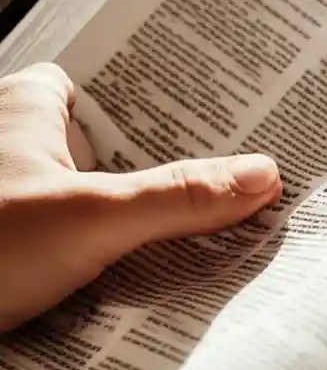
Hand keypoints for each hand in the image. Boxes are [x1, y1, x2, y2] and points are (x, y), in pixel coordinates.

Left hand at [0, 63, 281, 332]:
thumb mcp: (89, 219)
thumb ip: (179, 197)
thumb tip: (258, 176)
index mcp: (22, 111)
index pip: (100, 85)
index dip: (158, 100)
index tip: (221, 119)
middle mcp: (16, 154)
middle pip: (114, 152)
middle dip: (171, 174)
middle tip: (237, 185)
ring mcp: (17, 212)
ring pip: (102, 207)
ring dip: (150, 227)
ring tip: (220, 233)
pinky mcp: (18, 262)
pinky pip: (88, 254)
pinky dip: (122, 268)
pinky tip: (161, 285)